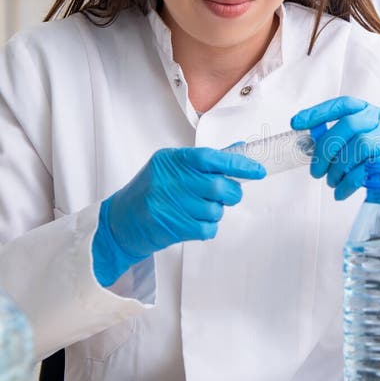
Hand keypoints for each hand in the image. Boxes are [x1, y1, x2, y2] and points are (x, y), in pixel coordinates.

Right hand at [92, 147, 264, 285]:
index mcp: (171, 160)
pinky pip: (207, 228)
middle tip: (229, 195)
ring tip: (202, 209)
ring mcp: (169, 204)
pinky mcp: (171, 227)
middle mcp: (169, 180)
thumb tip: (239, 151)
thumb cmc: (151, 191)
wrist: (121, 221)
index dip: (238, 164)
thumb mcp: (173, 168)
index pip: (211, 158)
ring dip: (217, 212)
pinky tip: (194, 222)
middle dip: (231, 193)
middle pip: (218, 186)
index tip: (257, 170)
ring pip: (215, 209)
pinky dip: (208, 227)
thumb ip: (205, 161)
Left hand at [291, 96, 379, 253]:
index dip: (319, 112)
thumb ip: (347, 146)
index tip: (296, 123)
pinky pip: (367, 168)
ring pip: (358, 145)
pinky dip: (349, 183)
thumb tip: (312, 148)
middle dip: (325, 149)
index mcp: (377, 116)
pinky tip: (342, 193)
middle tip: (315, 171)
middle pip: (348, 124)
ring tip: (332, 184)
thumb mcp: (368, 154)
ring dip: (337, 168)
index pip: (345, 105)